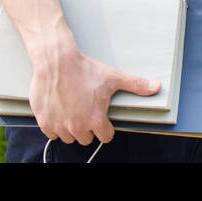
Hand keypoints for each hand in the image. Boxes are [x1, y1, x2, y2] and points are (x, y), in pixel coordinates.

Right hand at [30, 40, 160, 145]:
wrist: (56, 61)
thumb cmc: (84, 69)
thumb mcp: (113, 77)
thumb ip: (136, 85)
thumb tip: (156, 87)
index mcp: (96, 119)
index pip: (105, 137)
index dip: (105, 127)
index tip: (101, 117)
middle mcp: (77, 126)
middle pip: (86, 139)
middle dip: (87, 127)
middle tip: (85, 110)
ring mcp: (60, 126)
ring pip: (69, 137)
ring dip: (71, 128)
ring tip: (73, 109)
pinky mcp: (45, 122)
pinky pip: (52, 134)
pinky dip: (55, 126)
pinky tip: (60, 111)